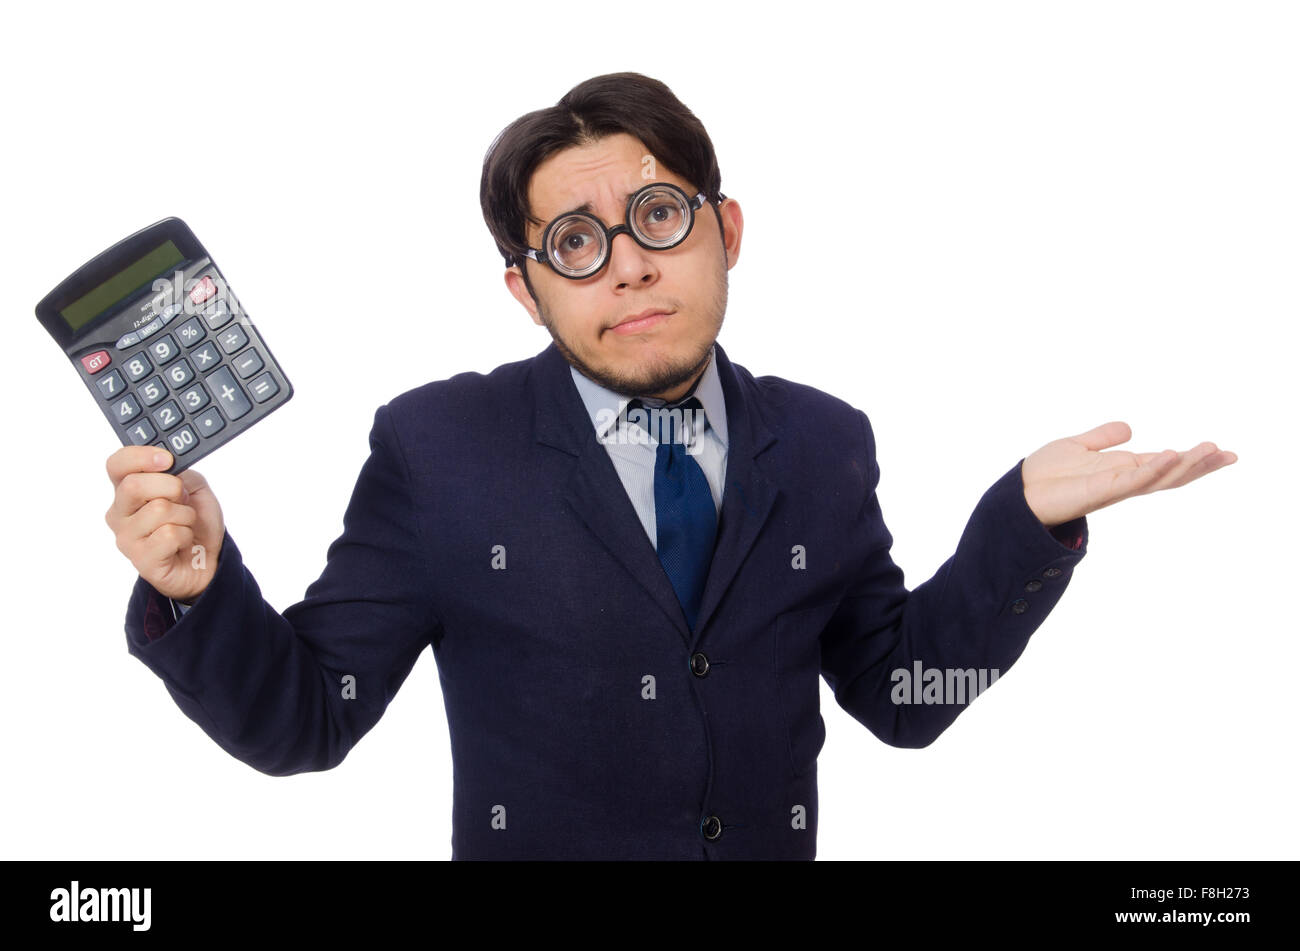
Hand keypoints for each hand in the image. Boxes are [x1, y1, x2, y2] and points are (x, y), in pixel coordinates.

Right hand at [105, 446, 224, 602]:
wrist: (208, 559)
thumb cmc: (195, 522)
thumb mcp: (193, 487)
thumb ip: (178, 472)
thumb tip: (167, 466)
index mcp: (128, 490)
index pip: (117, 465)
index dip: (140, 457)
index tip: (167, 460)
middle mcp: (120, 512)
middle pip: (134, 485)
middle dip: (172, 488)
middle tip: (183, 501)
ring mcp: (126, 537)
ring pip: (159, 510)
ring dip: (185, 515)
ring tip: (184, 525)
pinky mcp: (140, 559)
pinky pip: (169, 535)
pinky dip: (186, 535)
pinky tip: (181, 543)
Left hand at [1021, 421, 1237, 527]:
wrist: (1019, 492)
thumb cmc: (1045, 473)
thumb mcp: (1078, 445)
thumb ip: (1104, 438)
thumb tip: (1130, 428)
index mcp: (1123, 469)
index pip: (1166, 463)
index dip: (1194, 458)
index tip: (1223, 450)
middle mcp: (1124, 480)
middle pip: (1172, 474)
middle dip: (1201, 466)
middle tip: (1230, 455)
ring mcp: (1115, 487)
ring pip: (1159, 478)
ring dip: (1187, 466)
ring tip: (1212, 451)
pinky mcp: (1100, 491)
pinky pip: (1133, 481)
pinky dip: (1153, 469)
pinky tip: (1171, 455)